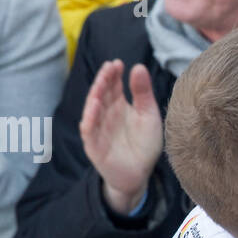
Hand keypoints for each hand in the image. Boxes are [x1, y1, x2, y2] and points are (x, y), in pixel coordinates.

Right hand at [80, 59, 163, 213]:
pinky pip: (89, 130)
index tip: (118, 63)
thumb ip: (143, 93)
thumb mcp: (149, 116)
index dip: (114, 74)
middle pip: (101, 94)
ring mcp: (98, 129)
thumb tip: (139, 66)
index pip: (113, 85)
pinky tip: (95, 106)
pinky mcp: (94, 145)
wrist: (140, 174)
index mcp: (118, 106)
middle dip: (104, 80)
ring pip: (93, 109)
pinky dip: (90, 118)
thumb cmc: (144, 144)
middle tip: (110, 68)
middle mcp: (106, 114)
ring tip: (101, 83)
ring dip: (95, 95)